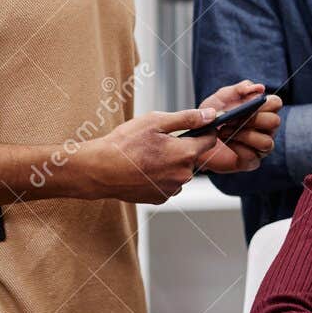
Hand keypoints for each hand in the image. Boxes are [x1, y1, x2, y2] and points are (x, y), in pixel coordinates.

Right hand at [74, 108, 220, 203]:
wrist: (100, 170)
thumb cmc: (125, 144)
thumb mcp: (156, 121)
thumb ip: (187, 118)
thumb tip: (212, 114)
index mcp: (186, 153)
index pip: (210, 140)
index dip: (204, 130)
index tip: (194, 126)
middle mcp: (183, 174)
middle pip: (194, 156)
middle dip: (182, 147)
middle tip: (158, 141)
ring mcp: (172, 189)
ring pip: (180, 170)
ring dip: (172, 163)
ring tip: (148, 156)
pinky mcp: (160, 198)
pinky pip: (169, 183)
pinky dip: (161, 175)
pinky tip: (145, 169)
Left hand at [194, 81, 281, 173]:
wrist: (196, 138)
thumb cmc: (212, 117)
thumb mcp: (222, 97)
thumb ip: (240, 88)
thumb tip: (260, 88)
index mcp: (263, 111)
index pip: (276, 103)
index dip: (264, 103)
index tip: (247, 104)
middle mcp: (266, 129)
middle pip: (274, 122)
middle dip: (252, 120)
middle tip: (232, 118)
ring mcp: (260, 147)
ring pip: (266, 142)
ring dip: (244, 135)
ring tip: (224, 131)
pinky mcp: (251, 161)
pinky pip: (252, 156)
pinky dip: (237, 148)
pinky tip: (226, 142)